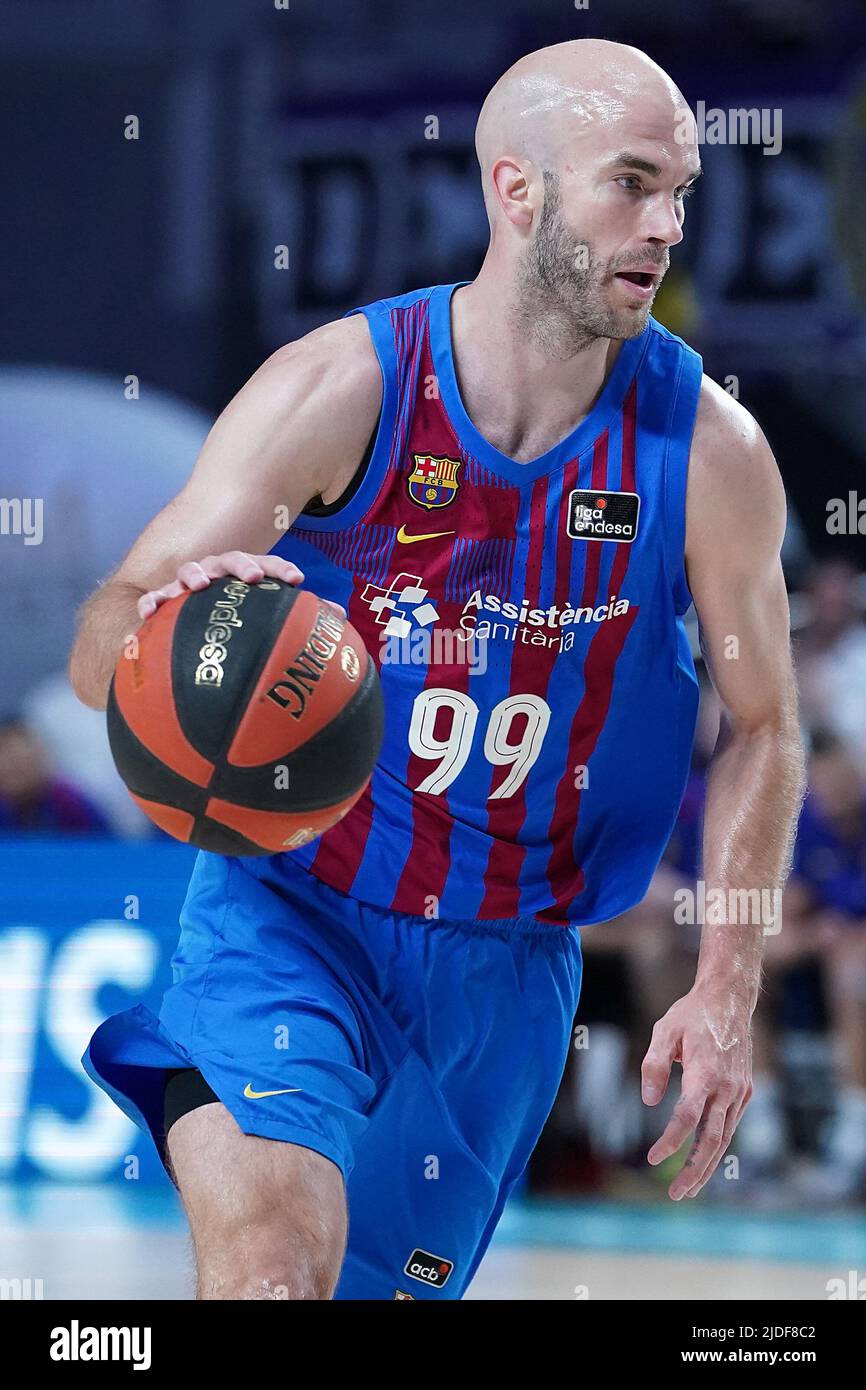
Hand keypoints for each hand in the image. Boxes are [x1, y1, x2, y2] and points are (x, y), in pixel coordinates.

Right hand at [137, 552, 313, 620]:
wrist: (195, 629)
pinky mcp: (165, 599)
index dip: (281, 567)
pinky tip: (148, 613)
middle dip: (242, 565)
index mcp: (245, 575)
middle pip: (230, 560)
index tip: (296, 579)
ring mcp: (190, 583)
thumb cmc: (238, 618)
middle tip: (254, 578)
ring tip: (199, 585)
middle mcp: (218, 573)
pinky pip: (155, 598)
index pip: (266, 564)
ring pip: (190, 571)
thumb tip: (341, 617)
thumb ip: (302, 615)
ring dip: (194, 574)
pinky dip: (151, 602)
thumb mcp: (268, 616)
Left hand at [641, 985, 752, 1199]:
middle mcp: (727, 1086)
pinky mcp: (744, 1090)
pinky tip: (703, 1160)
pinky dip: (717, 1146)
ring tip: (688, 1189)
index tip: (652, 1158)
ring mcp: (739, 1090)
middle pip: (712, 1138)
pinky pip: (730, 1125)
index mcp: (706, 1072)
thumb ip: (654, 1066)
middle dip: (694, 1170)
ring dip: (707, 1166)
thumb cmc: (691, 1015)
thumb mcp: (664, 1031)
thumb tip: (649, 1102)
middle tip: (675, 1195)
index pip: (688, 1117)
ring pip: (724, 1137)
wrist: (730, 999)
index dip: (671, 1141)